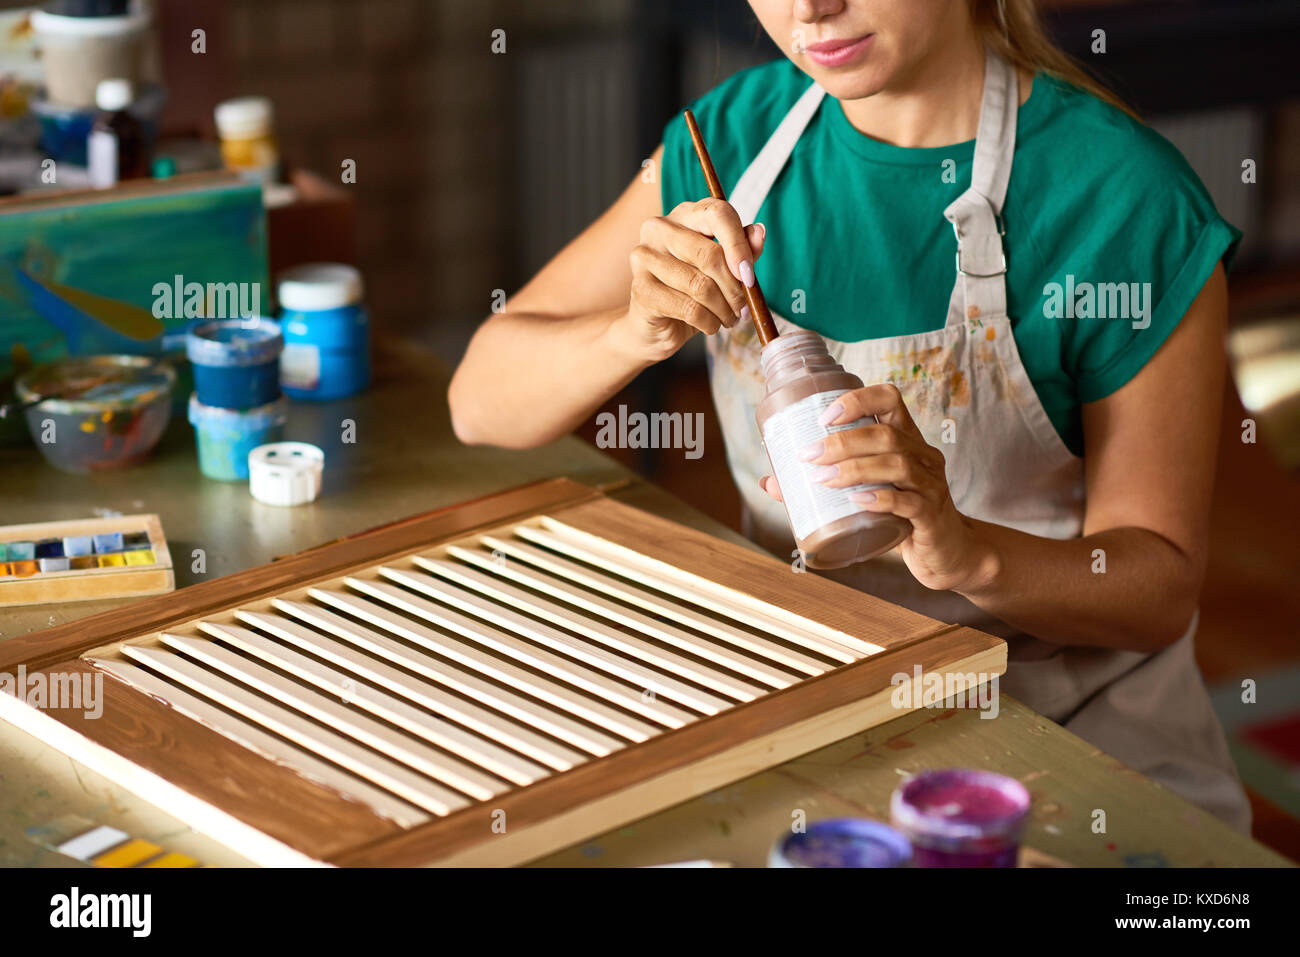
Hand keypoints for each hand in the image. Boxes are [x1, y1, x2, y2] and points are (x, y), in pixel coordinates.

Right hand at [618, 198, 765, 360]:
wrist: (656, 325)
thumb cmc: (691, 292)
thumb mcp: (723, 269)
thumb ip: (742, 250)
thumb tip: (759, 231)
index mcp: (684, 214)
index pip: (717, 213)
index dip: (739, 244)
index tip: (749, 275)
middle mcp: (659, 228)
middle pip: (710, 254)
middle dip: (734, 288)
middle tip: (743, 307)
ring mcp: (645, 257)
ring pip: (700, 285)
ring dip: (724, 309)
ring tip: (730, 319)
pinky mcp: (641, 288)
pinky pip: (688, 308)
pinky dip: (708, 322)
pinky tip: (711, 326)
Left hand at [759, 384, 996, 591]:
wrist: (947, 553)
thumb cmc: (901, 516)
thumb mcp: (866, 494)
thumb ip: (824, 485)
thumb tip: (771, 482)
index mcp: (907, 440)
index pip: (890, 399)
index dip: (858, 400)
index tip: (824, 416)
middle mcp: (922, 456)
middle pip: (886, 434)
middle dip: (842, 441)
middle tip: (809, 456)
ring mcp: (931, 485)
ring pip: (897, 464)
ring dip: (854, 469)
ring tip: (823, 479)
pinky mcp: (932, 515)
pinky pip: (909, 501)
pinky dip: (881, 498)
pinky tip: (858, 501)